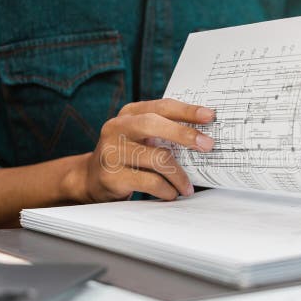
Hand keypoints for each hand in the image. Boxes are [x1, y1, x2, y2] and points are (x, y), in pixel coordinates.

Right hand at [65, 99, 214, 201]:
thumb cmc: (126, 156)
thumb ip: (163, 131)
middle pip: (154, 124)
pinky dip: (166, 189)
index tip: (209, 116)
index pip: (161, 106)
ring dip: (179, 175)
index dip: (186, 110)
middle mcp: (117, 128)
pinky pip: (149, 182)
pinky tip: (171, 194)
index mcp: (129, 114)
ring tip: (187, 187)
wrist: (91, 179)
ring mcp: (112, 152)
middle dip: (184, 134)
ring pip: (156, 158)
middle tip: (207, 145)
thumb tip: (203, 136)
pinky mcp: (112, 176)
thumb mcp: (140, 137)